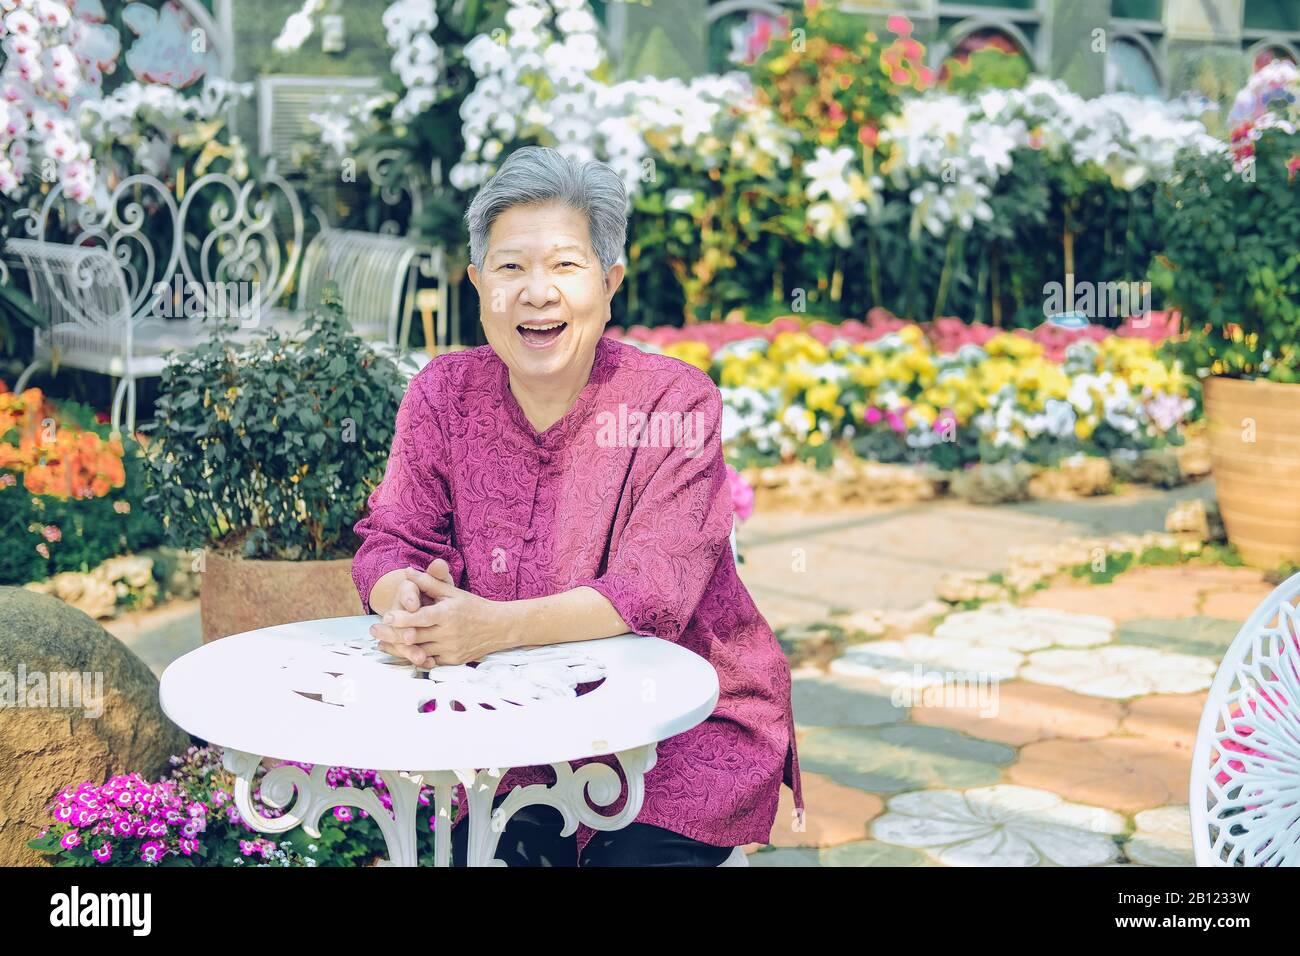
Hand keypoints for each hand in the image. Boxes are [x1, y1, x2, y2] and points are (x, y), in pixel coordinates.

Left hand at [368, 558, 514, 666]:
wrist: (498, 627)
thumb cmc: (473, 606)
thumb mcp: (452, 592)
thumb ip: (429, 582)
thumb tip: (407, 571)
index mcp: (448, 613)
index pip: (422, 617)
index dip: (403, 618)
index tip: (387, 617)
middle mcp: (449, 633)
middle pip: (415, 636)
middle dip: (391, 634)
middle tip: (373, 630)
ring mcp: (450, 649)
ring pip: (418, 651)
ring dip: (398, 648)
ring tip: (381, 642)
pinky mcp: (452, 661)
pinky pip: (428, 661)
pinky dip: (413, 657)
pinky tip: (400, 652)